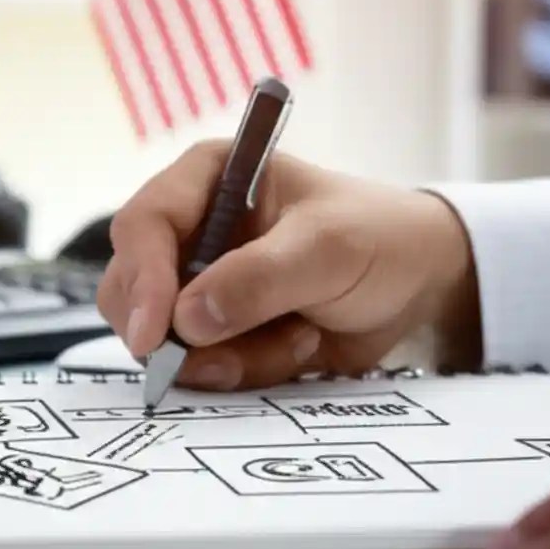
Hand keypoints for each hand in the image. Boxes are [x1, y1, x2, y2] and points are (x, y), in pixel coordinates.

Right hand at [95, 140, 480, 390]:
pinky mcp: (217, 330)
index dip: (142, 278)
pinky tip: (298, 344)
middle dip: (175, 332)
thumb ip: (257, 280)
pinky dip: (246, 369)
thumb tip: (184, 320)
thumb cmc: (377, 238)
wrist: (419, 284)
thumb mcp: (326, 248)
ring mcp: (199, 283)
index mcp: (207, 179)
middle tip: (230, 354)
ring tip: (296, 337)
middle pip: (130, 287)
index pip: (143, 225)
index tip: (155, 334)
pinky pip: (199, 366)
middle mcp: (191, 229)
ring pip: (160, 338)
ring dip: (226, 355)